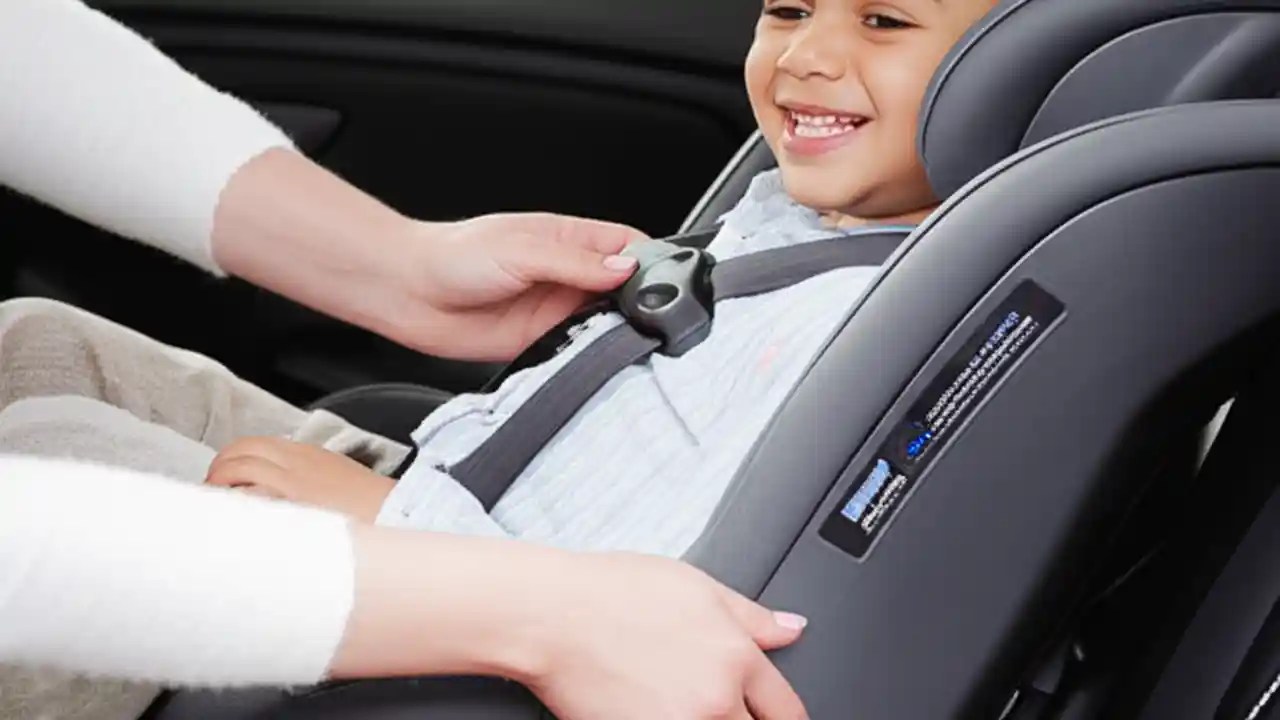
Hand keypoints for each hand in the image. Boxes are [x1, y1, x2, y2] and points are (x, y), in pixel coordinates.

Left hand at [205, 437, 394, 522]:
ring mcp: (288, 487)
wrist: (394, 518)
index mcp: (304, 454)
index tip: (225, 478)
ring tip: (216, 511)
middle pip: (237, 455)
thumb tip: (276, 487)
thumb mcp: (336, 475)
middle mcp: (292, 465)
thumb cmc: (371, 505)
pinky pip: (247, 502)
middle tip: (213, 494)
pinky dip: (232, 508)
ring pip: (235, 473)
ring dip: (218, 489)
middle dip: (217, 472)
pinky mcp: (288, 510)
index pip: (251, 445)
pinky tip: (231, 523)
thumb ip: (304, 474)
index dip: (230, 460)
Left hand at [212, 150, 645, 363]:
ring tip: (625, 332)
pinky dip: (591, 352)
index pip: (626, 244)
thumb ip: (576, 262)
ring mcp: (555, 307)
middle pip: (623, 286)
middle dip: (640, 298)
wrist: (409, 291)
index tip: (667, 278)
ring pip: (605, 319)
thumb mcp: (523, 249)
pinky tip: (595, 351)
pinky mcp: (541, 340)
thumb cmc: (453, 256)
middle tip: (652, 312)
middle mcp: (567, 273)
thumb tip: (624, 267)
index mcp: (568, 239)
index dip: (649, 260)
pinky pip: (578, 347)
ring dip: (617, 327)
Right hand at [517, 552, 808, 719]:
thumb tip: (792, 629)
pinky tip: (656, 712)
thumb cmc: (612, 592)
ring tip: (683, 707)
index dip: (782, 717)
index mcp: (735, 658)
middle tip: (718, 706)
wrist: (552, 616)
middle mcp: (714, 701)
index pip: (787, 711)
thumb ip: (752, 616)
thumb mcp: (695, 585)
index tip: (773, 716)